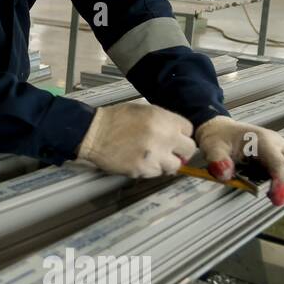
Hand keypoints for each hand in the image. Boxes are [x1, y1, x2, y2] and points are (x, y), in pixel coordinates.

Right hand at [76, 102, 196, 178]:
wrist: (94, 134)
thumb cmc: (116, 119)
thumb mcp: (144, 110)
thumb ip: (164, 121)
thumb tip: (177, 134)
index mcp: (163, 119)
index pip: (189, 130)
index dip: (181, 134)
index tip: (175, 138)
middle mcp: (163, 138)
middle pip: (189, 149)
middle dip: (181, 150)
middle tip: (171, 151)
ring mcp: (155, 156)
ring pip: (175, 165)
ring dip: (167, 162)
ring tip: (154, 158)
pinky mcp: (143, 170)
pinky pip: (157, 173)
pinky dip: (152, 169)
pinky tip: (141, 161)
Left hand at [195, 116, 283, 205]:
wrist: (222, 130)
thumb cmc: (219, 138)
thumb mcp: (212, 147)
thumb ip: (217, 160)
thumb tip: (225, 174)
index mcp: (262, 140)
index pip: (279, 162)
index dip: (281, 182)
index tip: (277, 199)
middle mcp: (277, 142)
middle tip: (277, 200)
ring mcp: (283, 147)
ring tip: (278, 194)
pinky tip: (280, 187)